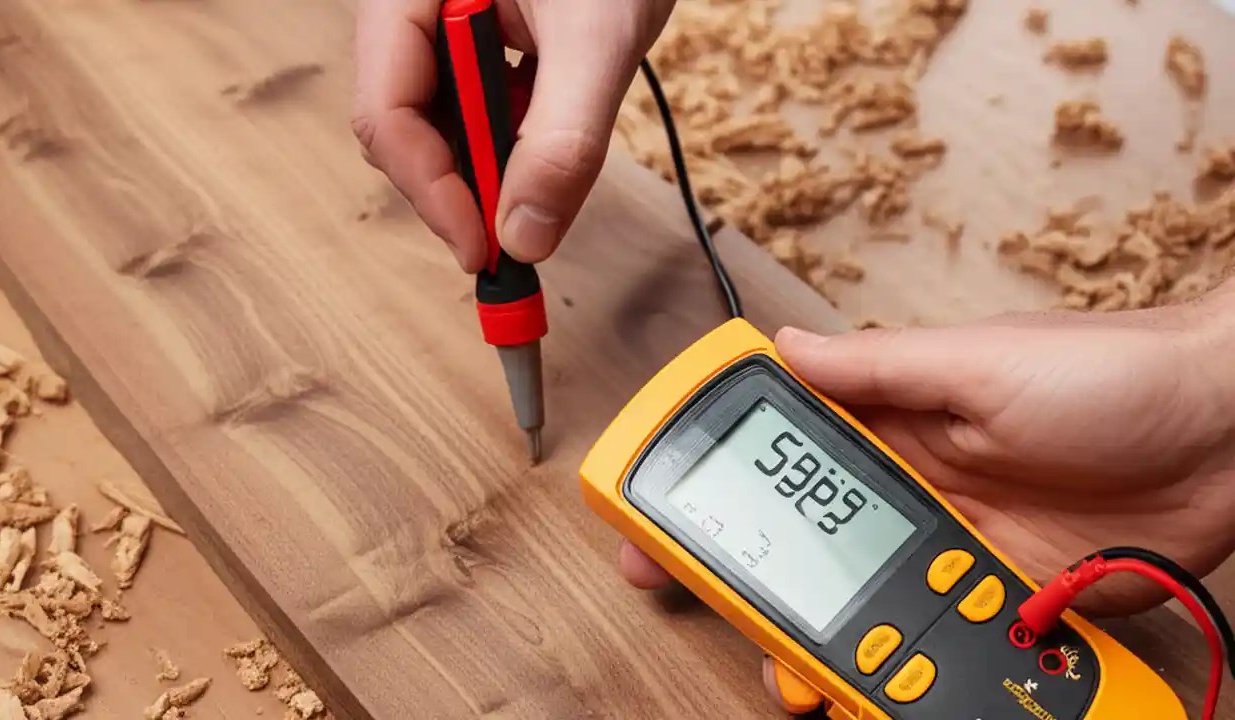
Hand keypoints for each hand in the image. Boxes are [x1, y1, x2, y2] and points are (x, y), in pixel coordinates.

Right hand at [353, 0, 674, 271]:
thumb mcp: (596, 36)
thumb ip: (563, 139)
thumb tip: (525, 238)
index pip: (385, 111)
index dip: (431, 192)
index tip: (483, 251)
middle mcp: (411, 8)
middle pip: (405, 124)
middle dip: (459, 186)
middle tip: (514, 240)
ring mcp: (442, 19)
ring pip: (441, 120)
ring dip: (487, 166)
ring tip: (539, 187)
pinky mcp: (479, 32)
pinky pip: (476, 100)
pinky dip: (510, 137)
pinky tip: (545, 145)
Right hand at [620, 283, 1234, 706]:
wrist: (1231, 431)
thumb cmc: (1109, 372)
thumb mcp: (977, 360)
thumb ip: (877, 368)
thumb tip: (783, 344)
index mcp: (897, 428)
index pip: (786, 464)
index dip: (720, 495)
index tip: (659, 522)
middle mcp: (918, 492)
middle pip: (815, 548)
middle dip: (753, 584)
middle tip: (708, 609)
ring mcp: (961, 551)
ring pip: (871, 607)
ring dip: (829, 641)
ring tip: (797, 674)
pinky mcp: (1011, 601)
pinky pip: (946, 644)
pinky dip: (911, 673)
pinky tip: (877, 694)